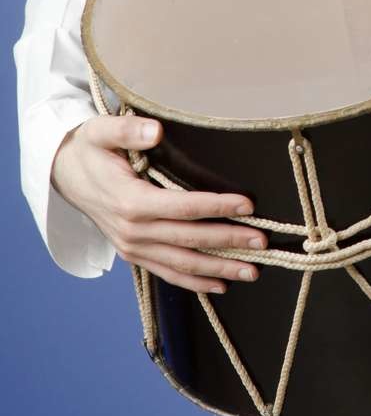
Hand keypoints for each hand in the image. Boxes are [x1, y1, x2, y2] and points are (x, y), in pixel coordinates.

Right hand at [51, 113, 267, 293]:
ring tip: (252, 272)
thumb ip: (128, 130)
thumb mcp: (101, 131)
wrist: (63, 174)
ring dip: (218, 269)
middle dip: (228, 242)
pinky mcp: (133, 254)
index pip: (183, 207)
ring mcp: (132, 247)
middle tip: (262, 243)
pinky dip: (194, 282)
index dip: (217, 207)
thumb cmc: (89, 149)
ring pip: (182, 263)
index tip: (247, 205)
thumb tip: (155, 130)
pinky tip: (219, 285)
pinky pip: (167, 272)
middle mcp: (133, 231)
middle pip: (189, 239)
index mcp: (130, 201)